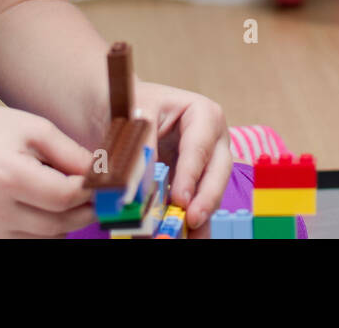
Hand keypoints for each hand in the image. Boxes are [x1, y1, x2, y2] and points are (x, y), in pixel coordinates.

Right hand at [0, 103, 95, 238]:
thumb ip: (71, 153)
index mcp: (5, 175)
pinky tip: (47, 205)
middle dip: (85, 208)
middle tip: (96, 190)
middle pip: (59, 222)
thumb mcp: (37, 128)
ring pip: (50, 238)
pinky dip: (50, 229)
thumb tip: (103, 174)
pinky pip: (34, 242)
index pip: (63, 196)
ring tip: (65, 192)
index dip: (90, 190)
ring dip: (68, 220)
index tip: (102, 178)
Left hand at [134, 81, 230, 231]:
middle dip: (206, 197)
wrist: (121, 110)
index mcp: (202, 114)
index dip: (192, 173)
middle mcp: (212, 139)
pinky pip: (196, 202)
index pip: (199, 146)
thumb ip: (142, 144)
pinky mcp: (194, 182)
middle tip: (192, 219)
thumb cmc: (131, 104)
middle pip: (217, 170)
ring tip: (188, 236)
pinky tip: (183, 235)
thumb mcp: (134, 115)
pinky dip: (189, 220)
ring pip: (210, 191)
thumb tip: (142, 181)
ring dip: (200, 214)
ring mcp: (206, 162)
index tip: (181, 197)